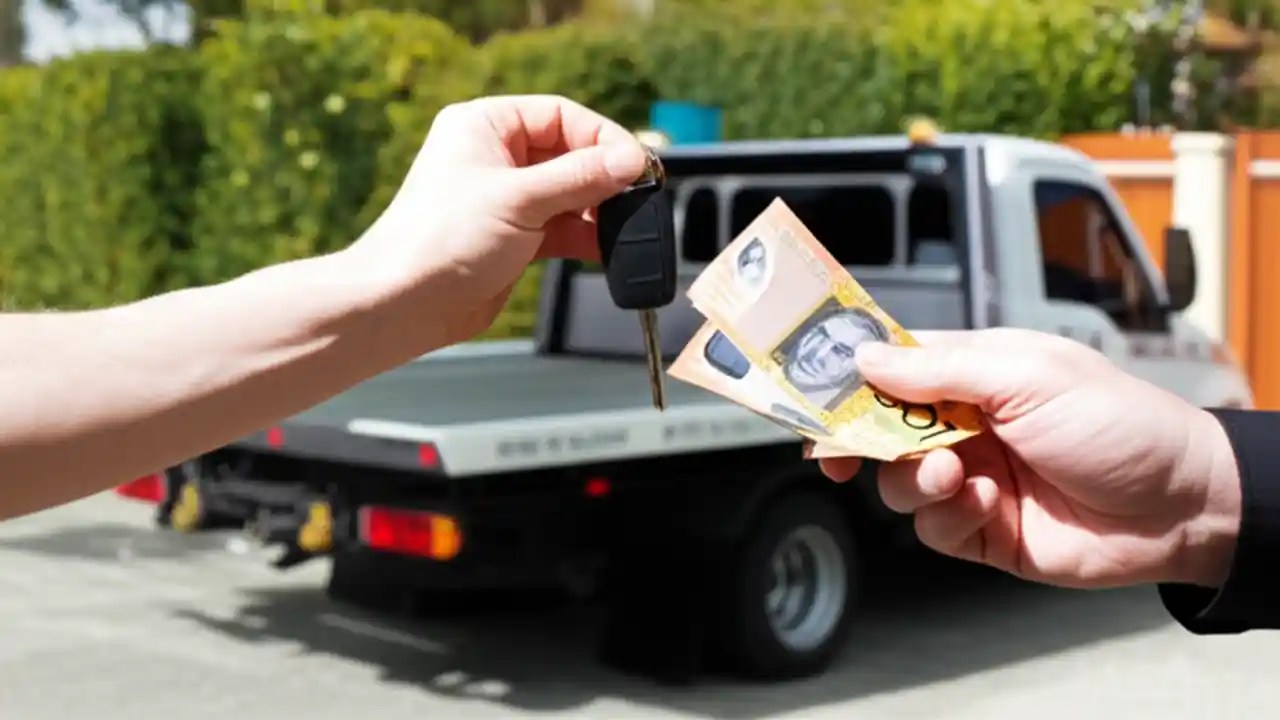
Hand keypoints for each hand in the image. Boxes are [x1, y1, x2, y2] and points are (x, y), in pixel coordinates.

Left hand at [351, 94, 648, 346]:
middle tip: (636, 195)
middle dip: (603, 177)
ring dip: (598, 210)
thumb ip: (579, 178)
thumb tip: (629, 160)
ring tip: (624, 225)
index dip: (602, 137)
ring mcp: (506, 198)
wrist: (404, 304)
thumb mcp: (520, 200)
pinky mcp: (514, 236)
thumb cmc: (439, 241)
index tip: (635, 162)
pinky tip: (608, 247)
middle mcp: (495, 156)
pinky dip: (586, 236)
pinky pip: (563, 226)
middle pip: (569, 154)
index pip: (560, 116)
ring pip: (569, 193)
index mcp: (485, 126)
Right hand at [819, 328, 1242, 589]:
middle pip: (878, 429)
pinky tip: (987, 504)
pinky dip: (949, 516)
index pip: (890, 366)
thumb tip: (862, 358)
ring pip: (898, 482)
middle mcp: (964, 423)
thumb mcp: (1026, 375)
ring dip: (915, 479)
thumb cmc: (1118, 422)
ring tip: (957, 474)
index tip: (804, 389)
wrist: (1181, 506)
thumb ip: (938, 368)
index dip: (845, 377)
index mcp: (973, 371)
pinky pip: (931, 526)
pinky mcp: (981, 530)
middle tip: (837, 452)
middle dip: (857, 440)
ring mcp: (970, 476)